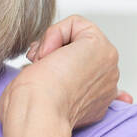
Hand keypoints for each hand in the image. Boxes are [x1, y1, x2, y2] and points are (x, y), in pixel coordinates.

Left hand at [0, 15, 131, 129]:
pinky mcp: (100, 46)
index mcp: (95, 100)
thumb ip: (53, 86)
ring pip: (77, 38)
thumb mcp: (43, 100)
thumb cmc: (30, 110)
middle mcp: (106, 83)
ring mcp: (106, 65)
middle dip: (53, 54)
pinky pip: (77, 23)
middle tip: (37, 69)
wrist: (36, 112)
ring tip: (40, 65)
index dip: (61, 69)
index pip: (85, 75)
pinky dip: (55, 32)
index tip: (45, 80)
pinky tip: (46, 56)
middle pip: (78, 52)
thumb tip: (46, 64)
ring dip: (52, 46)